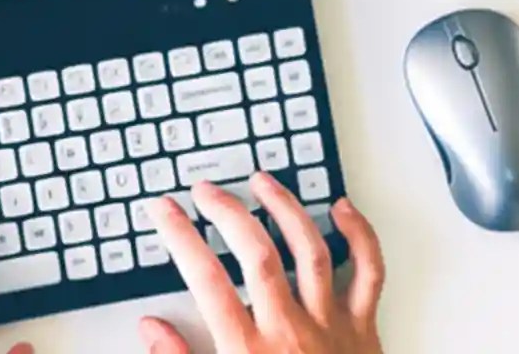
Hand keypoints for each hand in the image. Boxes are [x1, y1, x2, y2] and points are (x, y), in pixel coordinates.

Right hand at [145, 172, 384, 353]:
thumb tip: (150, 330)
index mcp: (248, 352)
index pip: (205, 279)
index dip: (180, 237)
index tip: (164, 211)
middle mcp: (290, 332)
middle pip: (257, 254)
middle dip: (227, 212)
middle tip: (205, 190)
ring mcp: (332, 327)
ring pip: (310, 250)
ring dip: (284, 209)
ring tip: (262, 182)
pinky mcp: (364, 331)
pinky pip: (368, 273)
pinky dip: (360, 236)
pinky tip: (343, 210)